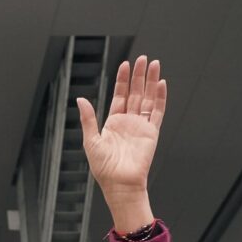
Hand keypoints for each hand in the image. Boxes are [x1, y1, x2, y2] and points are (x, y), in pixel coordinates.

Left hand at [76, 55, 166, 198]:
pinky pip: (158, 111)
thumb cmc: (104, 168)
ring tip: (153, 64)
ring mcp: (141, 126)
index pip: (119, 95)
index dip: (122, 80)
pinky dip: (160, 98)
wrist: (119, 183)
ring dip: (150, 82)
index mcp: (113, 123)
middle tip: (142, 58)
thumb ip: (88, 118)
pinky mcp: (152, 132)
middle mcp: (128, 122)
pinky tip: (161, 84)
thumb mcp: (91, 140)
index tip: (125, 65)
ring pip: (148, 98)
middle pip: (135, 93)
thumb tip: (80, 99)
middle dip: (138, 76)